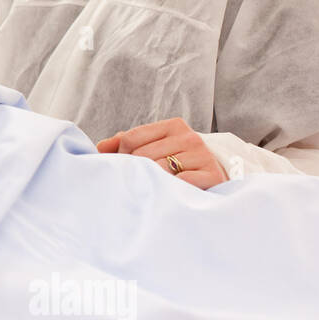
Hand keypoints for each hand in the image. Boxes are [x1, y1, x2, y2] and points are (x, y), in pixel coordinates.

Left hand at [96, 117, 228, 188]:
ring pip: (158, 169)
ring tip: (153, 188)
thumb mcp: (156, 147)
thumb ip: (127, 143)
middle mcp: (189, 137)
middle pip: (142, 155)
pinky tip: (170, 193)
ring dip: (152, 182)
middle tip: (137, 183)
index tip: (125, 167)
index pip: (131, 138)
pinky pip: (180, 182)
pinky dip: (171, 189)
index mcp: (174, 126)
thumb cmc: (179, 164)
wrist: (218, 180)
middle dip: (135, 170)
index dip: (120, 155)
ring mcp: (202, 155)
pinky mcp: (212, 175)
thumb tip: (100, 147)